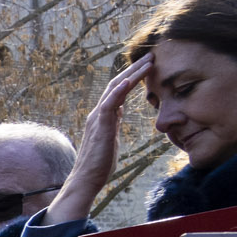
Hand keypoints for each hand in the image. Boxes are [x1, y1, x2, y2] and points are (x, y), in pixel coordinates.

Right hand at [55, 54, 152, 224]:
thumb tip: (119, 115)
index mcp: (103, 116)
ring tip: (148, 62)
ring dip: (132, 74)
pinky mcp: (100, 126)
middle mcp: (98, 113)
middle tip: (151, 56)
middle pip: (117, 84)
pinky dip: (119, 91)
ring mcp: (97, 118)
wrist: (85, 180)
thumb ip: (113, 124)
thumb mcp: (110, 138)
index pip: (118, 90)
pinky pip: (109, 104)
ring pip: (115, 89)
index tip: (148, 66)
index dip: (133, 76)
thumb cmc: (98, 165)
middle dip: (134, 69)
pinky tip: (129, 81)